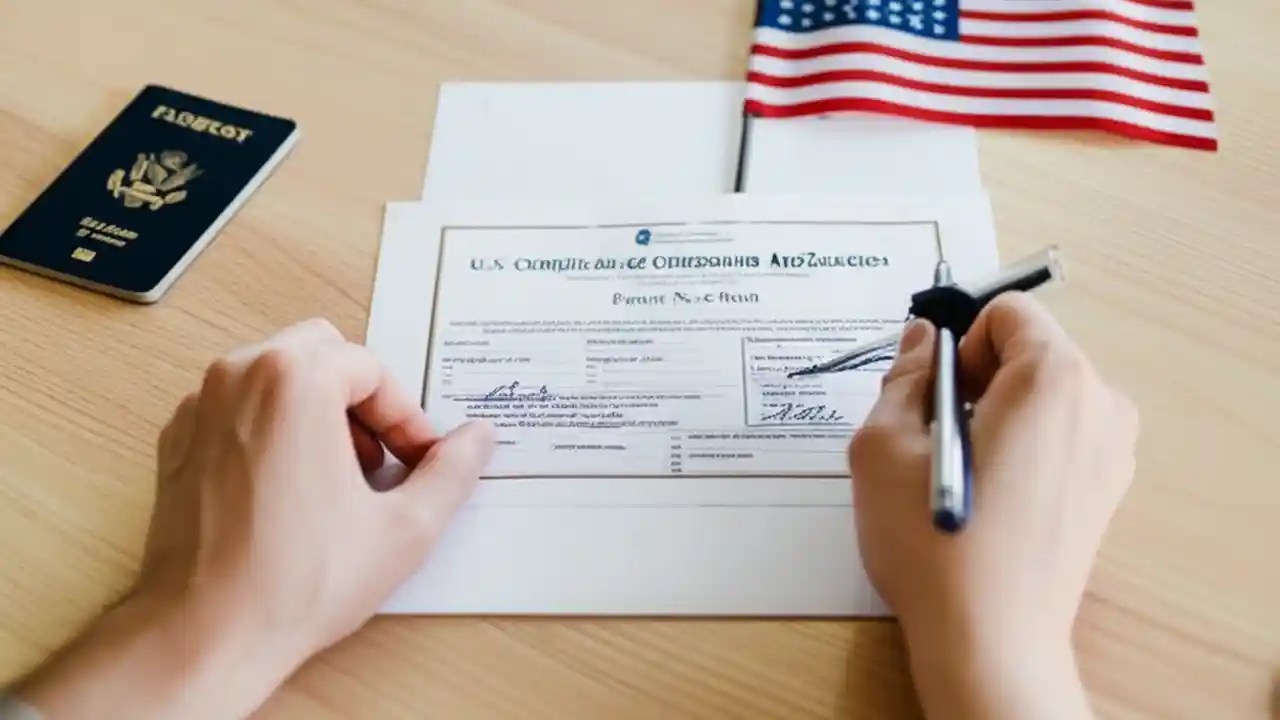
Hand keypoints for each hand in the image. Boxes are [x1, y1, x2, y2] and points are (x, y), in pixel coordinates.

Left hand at [16, 319, 493, 719]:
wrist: (205, 635)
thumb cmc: (295, 583)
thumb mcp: (404, 529)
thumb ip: (452, 472)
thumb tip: (478, 439)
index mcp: (294, 381)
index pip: (371, 368)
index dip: (405, 415)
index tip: (417, 459)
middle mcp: (238, 378)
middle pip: (321, 352)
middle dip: (361, 399)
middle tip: (383, 456)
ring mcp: (199, 408)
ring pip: (275, 375)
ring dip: (318, 408)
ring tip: (341, 475)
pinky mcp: (178, 442)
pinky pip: (237, 406)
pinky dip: (272, 427)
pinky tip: (293, 488)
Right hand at [849, 294, 1137, 718]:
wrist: (988, 640)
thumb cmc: (935, 543)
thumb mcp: (884, 444)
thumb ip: (904, 376)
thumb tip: (922, 340)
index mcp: (1054, 379)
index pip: (1007, 313)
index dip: (958, 343)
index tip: (931, 394)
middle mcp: (1099, 405)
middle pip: (1029, 353)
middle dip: (976, 379)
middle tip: (933, 437)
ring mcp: (1112, 452)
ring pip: (1041, 397)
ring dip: (995, 415)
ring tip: (958, 473)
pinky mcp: (1106, 492)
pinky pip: (1058, 438)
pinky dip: (1020, 449)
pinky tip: (988, 499)